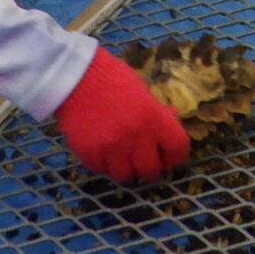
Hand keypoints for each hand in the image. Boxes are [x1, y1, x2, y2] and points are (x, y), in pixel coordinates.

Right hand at [53, 47, 190, 182]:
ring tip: (122, 158)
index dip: (175, 155)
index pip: (177, 148)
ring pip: (125, 176)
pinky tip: (102, 150)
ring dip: (126, 168)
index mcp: (153, 118)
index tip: (169, 156)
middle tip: (144, 160)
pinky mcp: (90, 154)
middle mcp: (135, 137)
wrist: (77, 77)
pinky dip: (103, 164)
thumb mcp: (142, 91)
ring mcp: (111, 149)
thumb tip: (170, 120)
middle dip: (149, 167)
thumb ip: (156, 111)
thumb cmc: (113, 78)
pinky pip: (101, 170)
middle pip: (150, 171)